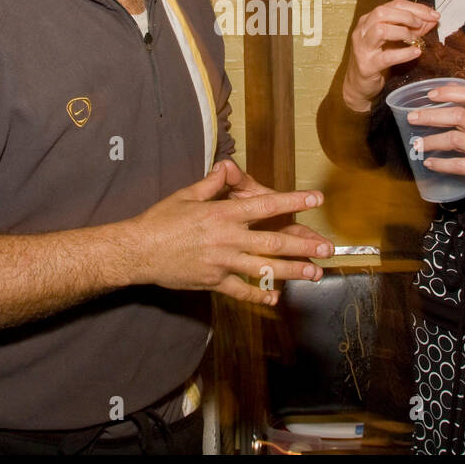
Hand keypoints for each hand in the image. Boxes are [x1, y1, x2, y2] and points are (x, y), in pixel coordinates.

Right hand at [128, 160, 333, 304]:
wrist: (137, 251)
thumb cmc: (160, 220)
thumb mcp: (187, 195)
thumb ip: (212, 183)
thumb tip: (228, 166)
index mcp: (223, 213)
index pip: (265, 205)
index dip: (292, 202)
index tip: (315, 199)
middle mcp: (228, 238)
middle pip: (274, 242)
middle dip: (304, 245)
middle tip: (327, 248)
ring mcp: (222, 263)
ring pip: (264, 268)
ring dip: (292, 271)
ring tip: (314, 274)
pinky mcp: (213, 282)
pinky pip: (241, 291)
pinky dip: (259, 294)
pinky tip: (276, 297)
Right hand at [342, 0, 439, 111]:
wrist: (359, 85)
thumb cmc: (377, 60)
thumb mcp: (395, 41)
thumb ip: (414, 29)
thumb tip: (433, 19)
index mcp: (369, 20)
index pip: (393, 5)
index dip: (416, 8)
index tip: (433, 14)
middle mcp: (363, 30)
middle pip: (383, 12)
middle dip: (407, 16)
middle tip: (421, 24)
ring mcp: (363, 48)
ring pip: (380, 30)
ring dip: (402, 32)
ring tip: (415, 39)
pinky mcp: (367, 65)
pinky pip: (386, 57)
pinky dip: (404, 53)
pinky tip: (416, 52)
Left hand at [408, 83, 464, 196]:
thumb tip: (444, 94)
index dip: (449, 92)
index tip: (430, 95)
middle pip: (458, 116)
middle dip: (431, 116)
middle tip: (412, 118)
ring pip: (455, 140)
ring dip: (432, 141)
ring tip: (416, 144)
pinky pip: (458, 165)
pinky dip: (441, 164)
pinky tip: (429, 163)